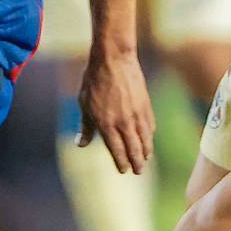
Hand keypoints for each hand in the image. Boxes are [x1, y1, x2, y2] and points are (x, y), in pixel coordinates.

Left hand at [79, 46, 155, 173]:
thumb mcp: (84, 104)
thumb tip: (81, 144)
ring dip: (145, 151)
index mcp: (106, 124)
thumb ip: (86, 127)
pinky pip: (150, 124)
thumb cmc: (94, 80)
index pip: (117, 150)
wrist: (113, 59)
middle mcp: (124, 122)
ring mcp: (136, 113)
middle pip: (133, 148)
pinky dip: (150, 134)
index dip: (121, 162)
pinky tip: (149, 138)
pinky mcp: (145, 103)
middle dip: (136, 162)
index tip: (123, 171)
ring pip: (144, 138)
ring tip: (146, 158)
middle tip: (138, 171)